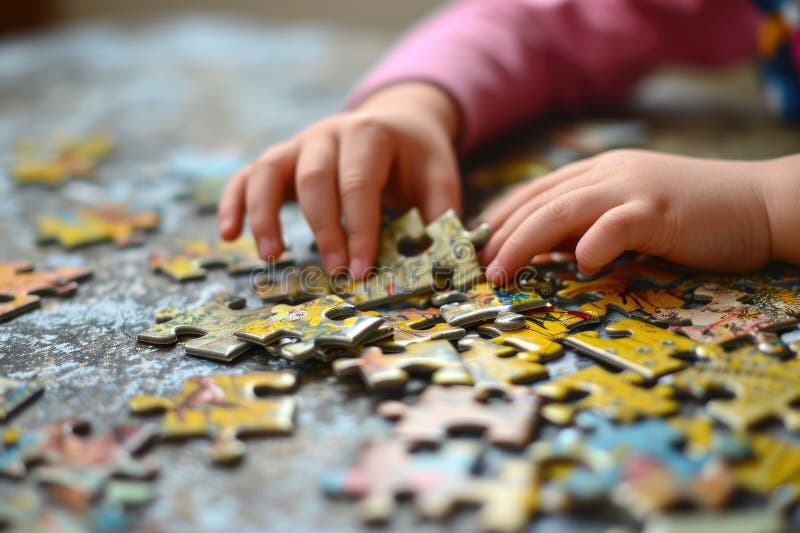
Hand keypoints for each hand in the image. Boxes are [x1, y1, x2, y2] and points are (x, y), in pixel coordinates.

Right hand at [218, 82, 461, 276]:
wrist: (395, 123)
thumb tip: (433, 260)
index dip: (359, 229)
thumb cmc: (416, 160)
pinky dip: (233, 202)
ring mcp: (298, 144)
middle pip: (315, 179)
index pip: (359, 184)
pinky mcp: (280, 159)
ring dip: (265, 215)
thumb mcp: (439, 178)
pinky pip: (246, 176)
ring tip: (270, 256)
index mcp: (370, 134)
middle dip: (323, 229)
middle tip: (335, 272)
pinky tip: (229, 235)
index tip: (362, 270)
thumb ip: (438, 214)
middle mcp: (328, 133)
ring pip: (269, 171)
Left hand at [480, 149, 778, 282]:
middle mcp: (608, 174)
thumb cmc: (691, 216)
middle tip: (478, 270)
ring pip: (562, 210)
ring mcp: (633, 188)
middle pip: (539, 202)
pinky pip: (615, 225)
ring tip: (503, 272)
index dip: (500, 219)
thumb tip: (543, 250)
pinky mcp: (660, 211)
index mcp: (598, 172)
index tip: (475, 248)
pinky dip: (592, 244)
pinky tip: (579, 265)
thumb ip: (588, 225)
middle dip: (501, 237)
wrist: (758, 203)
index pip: (534, 192)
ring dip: (524, 242)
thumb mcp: (627, 216)